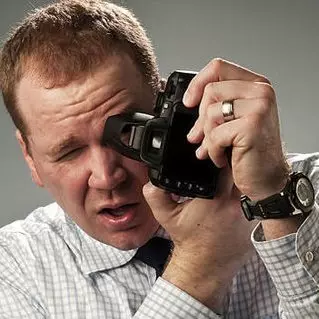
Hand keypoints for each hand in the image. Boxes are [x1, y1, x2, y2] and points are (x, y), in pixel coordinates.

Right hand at [143, 166, 256, 310]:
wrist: (204, 264)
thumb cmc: (188, 239)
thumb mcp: (166, 217)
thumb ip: (156, 196)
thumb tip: (152, 181)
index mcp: (214, 199)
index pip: (226, 164)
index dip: (223, 154)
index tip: (217, 154)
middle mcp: (235, 205)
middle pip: (243, 171)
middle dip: (235, 163)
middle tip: (226, 162)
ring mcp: (249, 213)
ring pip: (252, 183)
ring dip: (244, 177)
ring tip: (233, 177)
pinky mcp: (256, 221)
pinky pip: (256, 198)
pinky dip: (249, 192)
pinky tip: (239, 194)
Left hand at [184, 58, 289, 199]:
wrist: (267, 177)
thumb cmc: (252, 149)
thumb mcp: (233, 119)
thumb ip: (217, 104)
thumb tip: (189, 103)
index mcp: (255, 85)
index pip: (218, 67)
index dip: (197, 83)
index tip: (188, 102)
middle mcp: (260, 91)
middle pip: (210, 91)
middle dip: (200, 119)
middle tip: (199, 137)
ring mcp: (259, 107)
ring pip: (210, 113)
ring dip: (207, 136)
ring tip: (214, 148)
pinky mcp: (252, 125)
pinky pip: (215, 134)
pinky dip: (213, 150)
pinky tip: (221, 158)